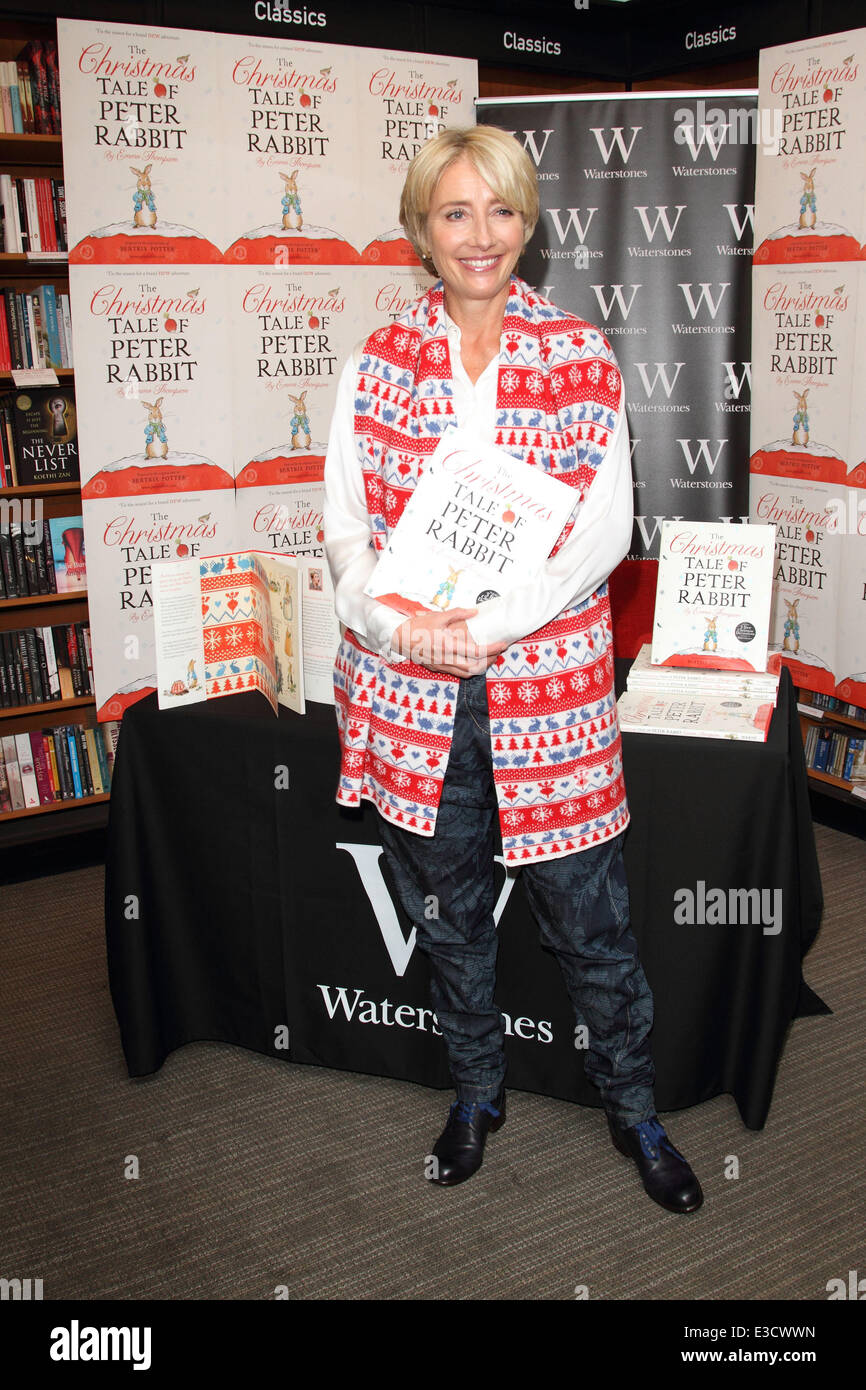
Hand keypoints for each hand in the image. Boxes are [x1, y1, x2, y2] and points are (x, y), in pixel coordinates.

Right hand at [391, 607, 509, 676]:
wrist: (398, 638)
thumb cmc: (417, 626)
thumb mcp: (438, 616)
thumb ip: (458, 613)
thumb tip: (475, 612)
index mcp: (448, 645)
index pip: (476, 651)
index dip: (492, 649)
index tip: (502, 644)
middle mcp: (446, 658)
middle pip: (475, 666)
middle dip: (490, 660)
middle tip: (499, 651)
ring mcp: (441, 665)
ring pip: (467, 673)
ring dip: (481, 667)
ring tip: (489, 658)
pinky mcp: (437, 668)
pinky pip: (457, 673)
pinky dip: (469, 670)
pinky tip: (473, 662)